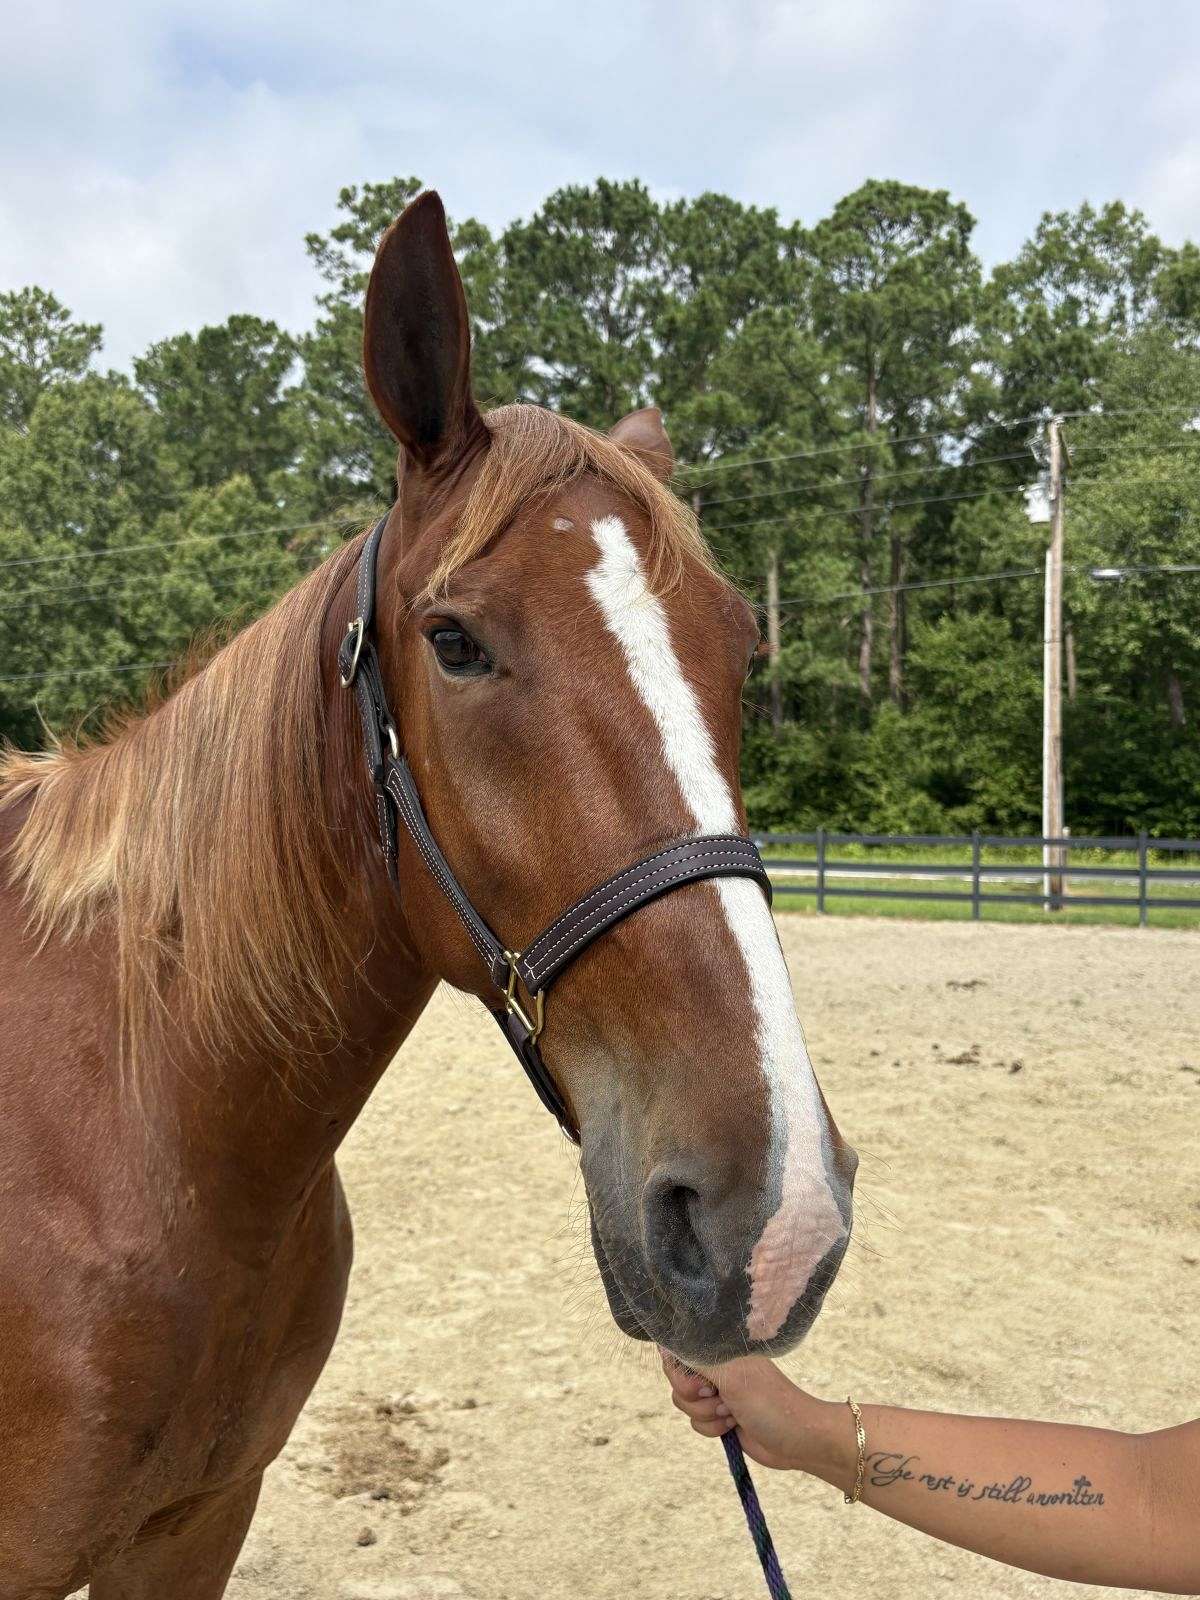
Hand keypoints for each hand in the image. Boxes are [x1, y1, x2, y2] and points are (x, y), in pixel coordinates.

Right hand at [660, 1350, 841, 1474]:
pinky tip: (734, 1426)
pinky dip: (712, 1429)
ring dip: (707, 1415)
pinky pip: (695, 1423)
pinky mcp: (719, 1416)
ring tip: (733, 1413)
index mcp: (720, 1348)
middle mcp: (716, 1366)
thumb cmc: (770, 1403)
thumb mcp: (732, 1376)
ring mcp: (717, 1392)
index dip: (681, 1371)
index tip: (703, 1382)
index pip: (678, 1350)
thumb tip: (664, 1343)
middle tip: (721, 1396)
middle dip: (696, 1397)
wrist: (796, 1441)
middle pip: (677, 1380)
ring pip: (684, 1404)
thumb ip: (697, 1358)